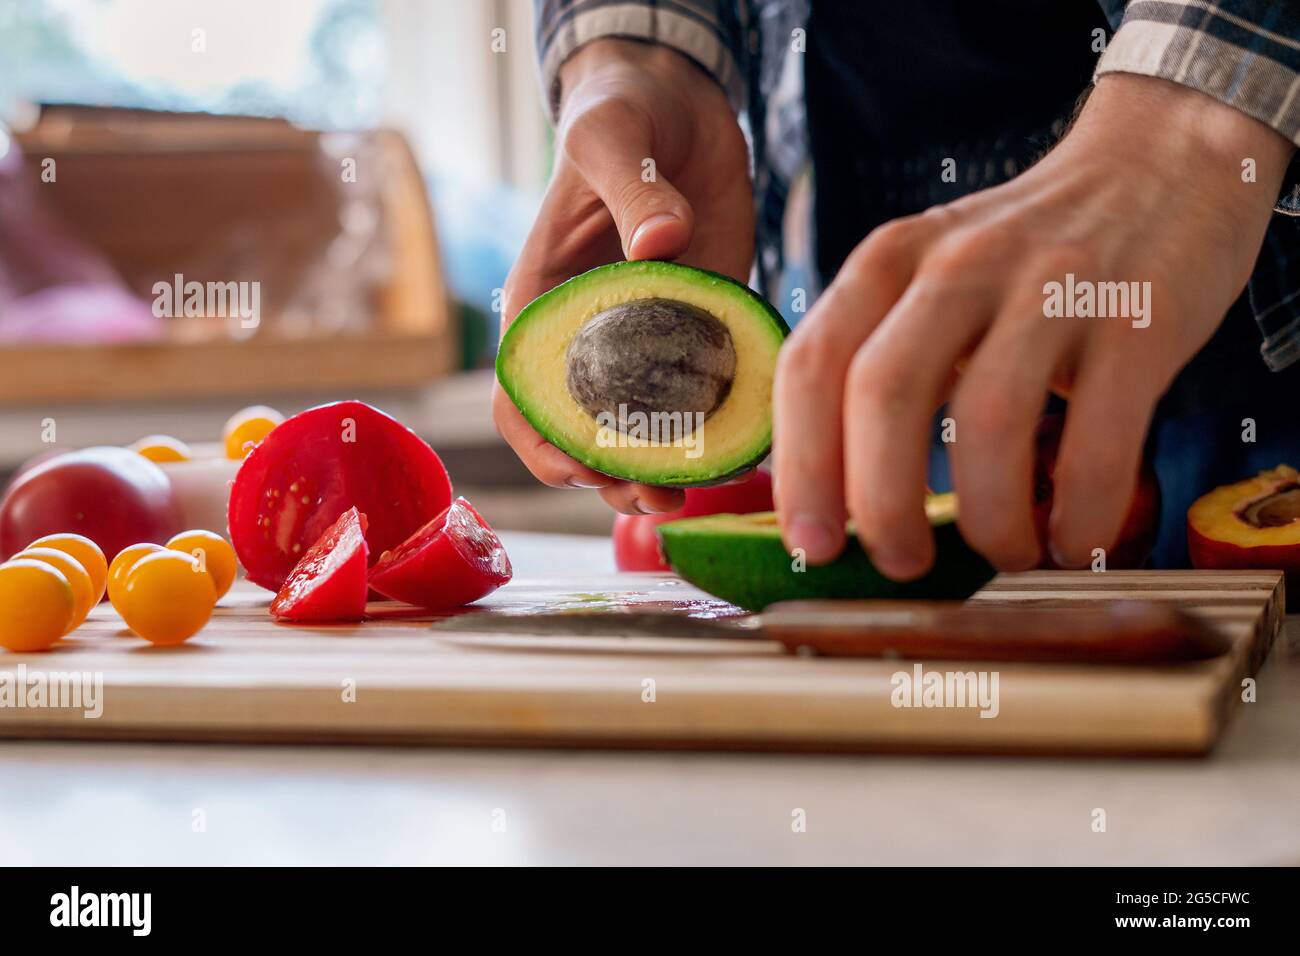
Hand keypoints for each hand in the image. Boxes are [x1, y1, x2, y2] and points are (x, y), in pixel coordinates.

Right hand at [493, 39, 752, 513]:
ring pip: (644, 430)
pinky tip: (746, 448)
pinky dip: (718, 427)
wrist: (680, 99)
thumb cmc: (621, 113)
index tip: (585, 468)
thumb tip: (661, 242)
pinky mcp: (704, 328)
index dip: (544, 442)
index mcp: (546, 304)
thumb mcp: (614, 136)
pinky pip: (706, 393)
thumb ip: (632, 187)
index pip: (523, 396)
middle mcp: (593, 335)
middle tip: (661, 497)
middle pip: (584, 434)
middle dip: (613, 476)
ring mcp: (651, 339)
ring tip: (695, 492)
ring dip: (663, 470)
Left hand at [774, 74, 1295, 575]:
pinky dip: (1080, 510)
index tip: (810, 545)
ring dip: (987, 518)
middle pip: (884, 392)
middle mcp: (958, 266)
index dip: (800, 468)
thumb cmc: (1024, 256)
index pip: (812, 365)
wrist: (1162, 164)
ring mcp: (1051, 288)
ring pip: (988, 418)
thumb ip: (878, 362)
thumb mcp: (928, 280)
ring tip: (1003, 552)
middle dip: (881, 504)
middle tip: (900, 564)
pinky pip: (1099, 437)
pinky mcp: (1139, 318)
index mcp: (888, 262)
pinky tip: (1074, 539)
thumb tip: (835, 500)